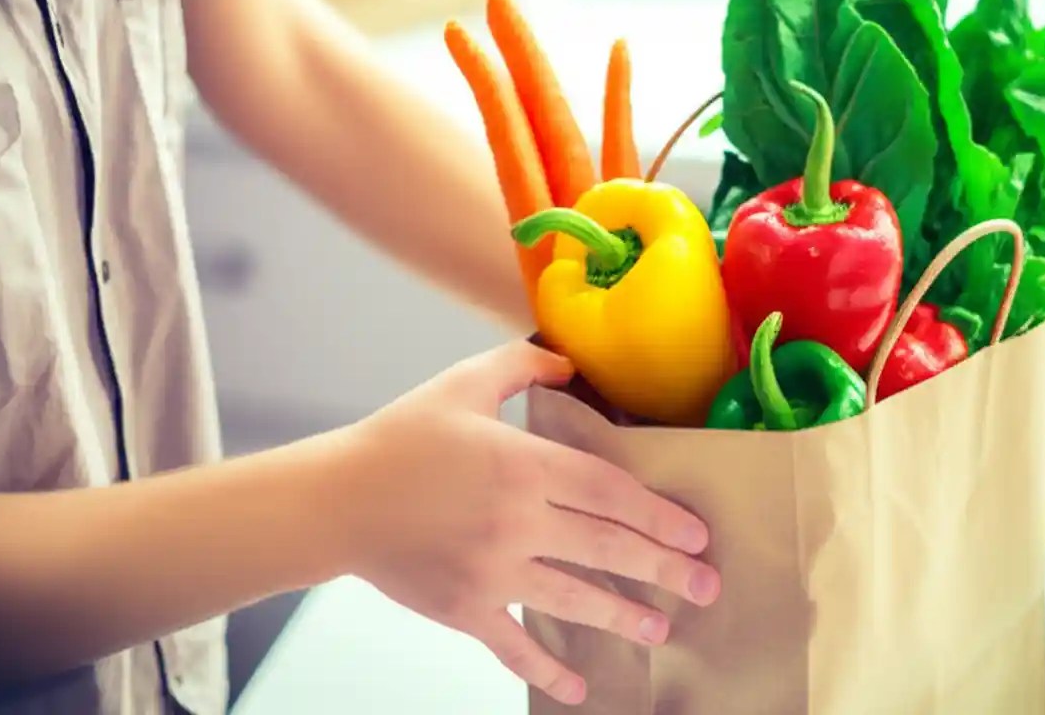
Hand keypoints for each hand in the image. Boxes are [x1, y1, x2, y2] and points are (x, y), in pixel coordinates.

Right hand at [339, 340, 720, 704]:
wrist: (337, 499)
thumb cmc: (400, 438)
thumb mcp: (463, 383)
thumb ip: (521, 365)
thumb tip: (569, 362)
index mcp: (523, 464)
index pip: (611, 493)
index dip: (660, 516)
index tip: (696, 535)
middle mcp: (518, 521)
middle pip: (609, 548)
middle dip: (665, 569)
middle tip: (706, 586)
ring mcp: (493, 571)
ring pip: (575, 599)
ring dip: (624, 616)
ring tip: (662, 629)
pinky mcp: (465, 608)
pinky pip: (514, 645)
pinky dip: (548, 669)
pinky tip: (579, 687)